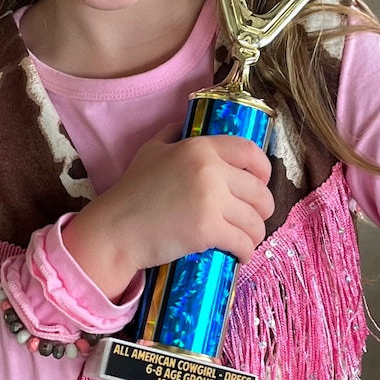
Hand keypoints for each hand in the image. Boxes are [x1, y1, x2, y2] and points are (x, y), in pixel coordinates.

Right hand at [63, 125, 273, 300]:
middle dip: (262, 209)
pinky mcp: (207, 230)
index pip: (250, 152)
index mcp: (200, 148)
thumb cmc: (131, 191)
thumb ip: (173, 134)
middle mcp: (210, 170)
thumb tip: (187, 124)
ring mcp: (210, 201)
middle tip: (253, 219)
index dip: (264, 169)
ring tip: (246, 240)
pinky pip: (243, 242)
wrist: (116, 229)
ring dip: (255, 233)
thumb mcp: (151, 150)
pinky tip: (239, 255)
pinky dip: (245, 251)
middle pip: (258, 191)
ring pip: (254, 220)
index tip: (261, 183)